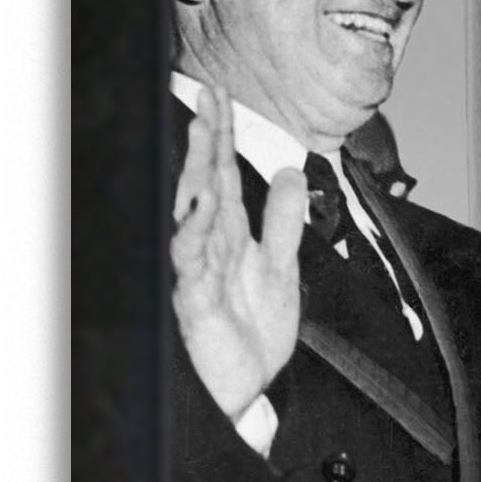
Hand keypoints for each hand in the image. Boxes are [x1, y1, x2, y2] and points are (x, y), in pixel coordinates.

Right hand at [171, 82, 306, 420]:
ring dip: (198, 176)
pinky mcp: (196, 301)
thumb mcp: (280, 267)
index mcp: (230, 234)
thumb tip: (289, 174)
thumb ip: (283, 222)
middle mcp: (210, 246)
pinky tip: (197, 211)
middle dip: (206, 141)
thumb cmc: (252, 330)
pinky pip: (191, 264)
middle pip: (205, 183)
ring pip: (194, 215)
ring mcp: (199, 271)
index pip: (223, 174)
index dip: (222, 135)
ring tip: (203, 137)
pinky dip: (193, 236)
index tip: (219, 95)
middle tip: (207, 99)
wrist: (249, 386)